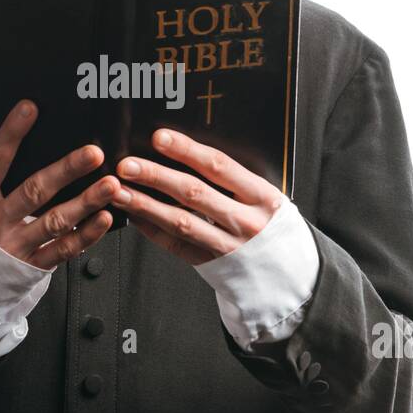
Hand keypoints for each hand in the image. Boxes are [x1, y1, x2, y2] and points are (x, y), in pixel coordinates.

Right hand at [0, 99, 122, 268]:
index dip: (11, 133)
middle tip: (93, 153)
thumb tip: (27, 148)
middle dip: (67, 170)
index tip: (29, 108)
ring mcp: (14, 245)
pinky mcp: (29, 267)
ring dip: (85, 202)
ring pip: (55, 221)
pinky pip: (61, 250)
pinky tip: (103, 219)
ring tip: (109, 186)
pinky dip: (85, 235)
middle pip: (34, 191)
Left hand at [112, 128, 282, 264]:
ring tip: (119, 191)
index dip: (186, 151)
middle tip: (127, 165)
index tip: (159, 137)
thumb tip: (189, 152)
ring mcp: (228, 246)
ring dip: (145, 205)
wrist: (293, 275)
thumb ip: (235, 179)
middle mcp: (245, 221)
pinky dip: (153, 231)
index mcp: (262, 196)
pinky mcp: (213, 266)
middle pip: (193, 194)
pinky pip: (178, 247)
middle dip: (156, 176)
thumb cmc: (276, 227)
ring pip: (180, 222)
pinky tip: (135, 217)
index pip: (219, 166)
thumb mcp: (268, 197)